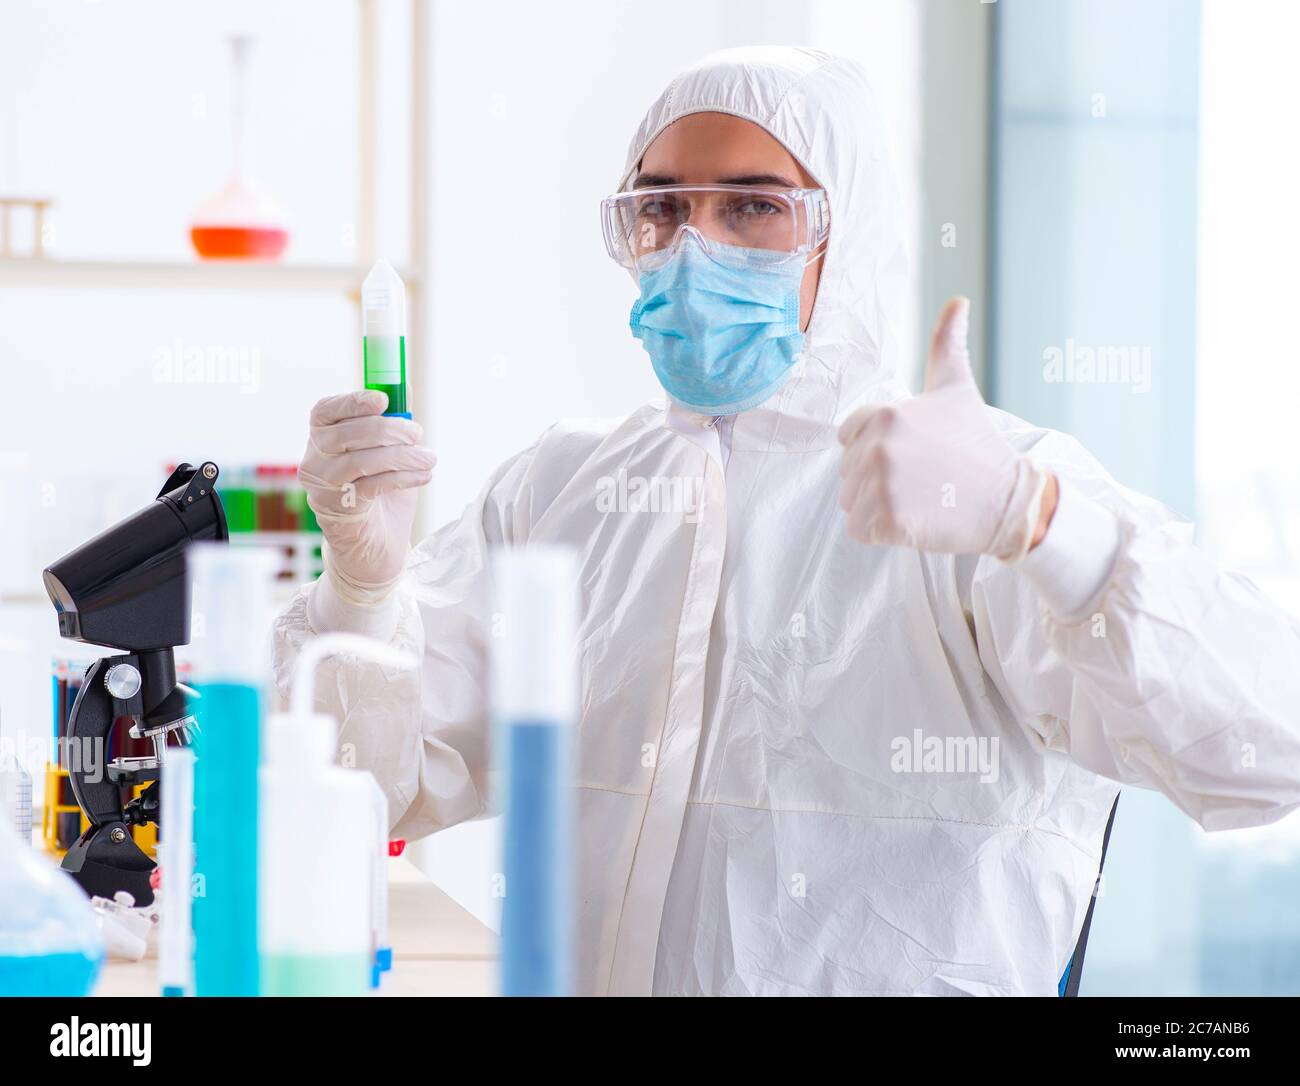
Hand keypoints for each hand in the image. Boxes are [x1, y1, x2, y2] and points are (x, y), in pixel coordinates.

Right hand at [298, 390, 435, 603]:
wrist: (374, 553)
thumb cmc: (381, 498)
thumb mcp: (389, 456)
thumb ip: (392, 424)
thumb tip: (405, 388)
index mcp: (321, 441)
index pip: (324, 412)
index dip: (352, 401)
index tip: (383, 399)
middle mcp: (314, 462)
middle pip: (346, 434)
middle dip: (388, 430)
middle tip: (418, 434)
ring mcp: (323, 488)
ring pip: (360, 460)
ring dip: (402, 456)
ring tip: (429, 458)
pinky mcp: (338, 512)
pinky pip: (371, 486)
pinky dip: (402, 477)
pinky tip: (424, 476)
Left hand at [837, 297, 1049, 560]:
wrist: (1007, 500)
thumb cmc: (978, 445)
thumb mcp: (957, 389)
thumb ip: (947, 345)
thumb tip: (957, 301)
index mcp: (885, 413)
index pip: (847, 436)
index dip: (875, 447)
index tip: (913, 454)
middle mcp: (878, 446)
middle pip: (848, 470)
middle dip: (876, 479)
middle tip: (921, 479)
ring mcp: (881, 485)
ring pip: (851, 501)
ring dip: (877, 506)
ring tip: (918, 499)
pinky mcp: (888, 520)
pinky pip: (859, 529)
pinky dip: (880, 531)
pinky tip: (913, 520)